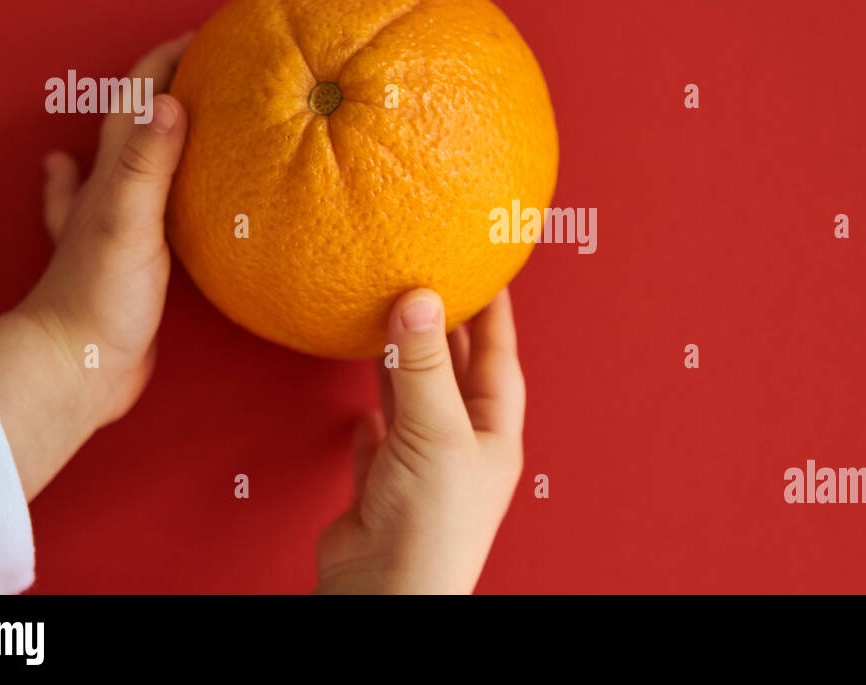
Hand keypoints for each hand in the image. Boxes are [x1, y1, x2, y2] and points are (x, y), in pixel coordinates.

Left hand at [0, 33, 192, 498]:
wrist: (76, 365)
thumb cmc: (100, 294)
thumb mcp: (129, 221)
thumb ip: (148, 163)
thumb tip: (170, 100)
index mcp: (112, 174)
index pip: (138, 97)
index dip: (167, 61)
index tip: (209, 37)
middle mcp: (109, 190)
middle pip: (137, 120)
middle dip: (167, 87)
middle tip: (213, 69)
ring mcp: (117, 224)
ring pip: (136, 161)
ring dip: (157, 131)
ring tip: (189, 111)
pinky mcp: (132, 258)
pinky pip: (143, 210)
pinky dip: (147, 190)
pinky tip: (141, 190)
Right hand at [315, 289, 525, 593]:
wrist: (386, 594)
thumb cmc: (430, 526)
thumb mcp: (434, 432)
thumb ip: (423, 366)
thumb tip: (420, 298)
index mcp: (492, 435)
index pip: (498, 358)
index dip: (494, 313)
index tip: (487, 271)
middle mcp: (461, 449)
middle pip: (456, 375)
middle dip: (446, 331)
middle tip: (432, 283)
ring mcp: (421, 470)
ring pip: (415, 403)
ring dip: (404, 364)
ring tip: (392, 319)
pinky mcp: (382, 490)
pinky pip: (380, 442)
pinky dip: (374, 417)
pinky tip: (367, 401)